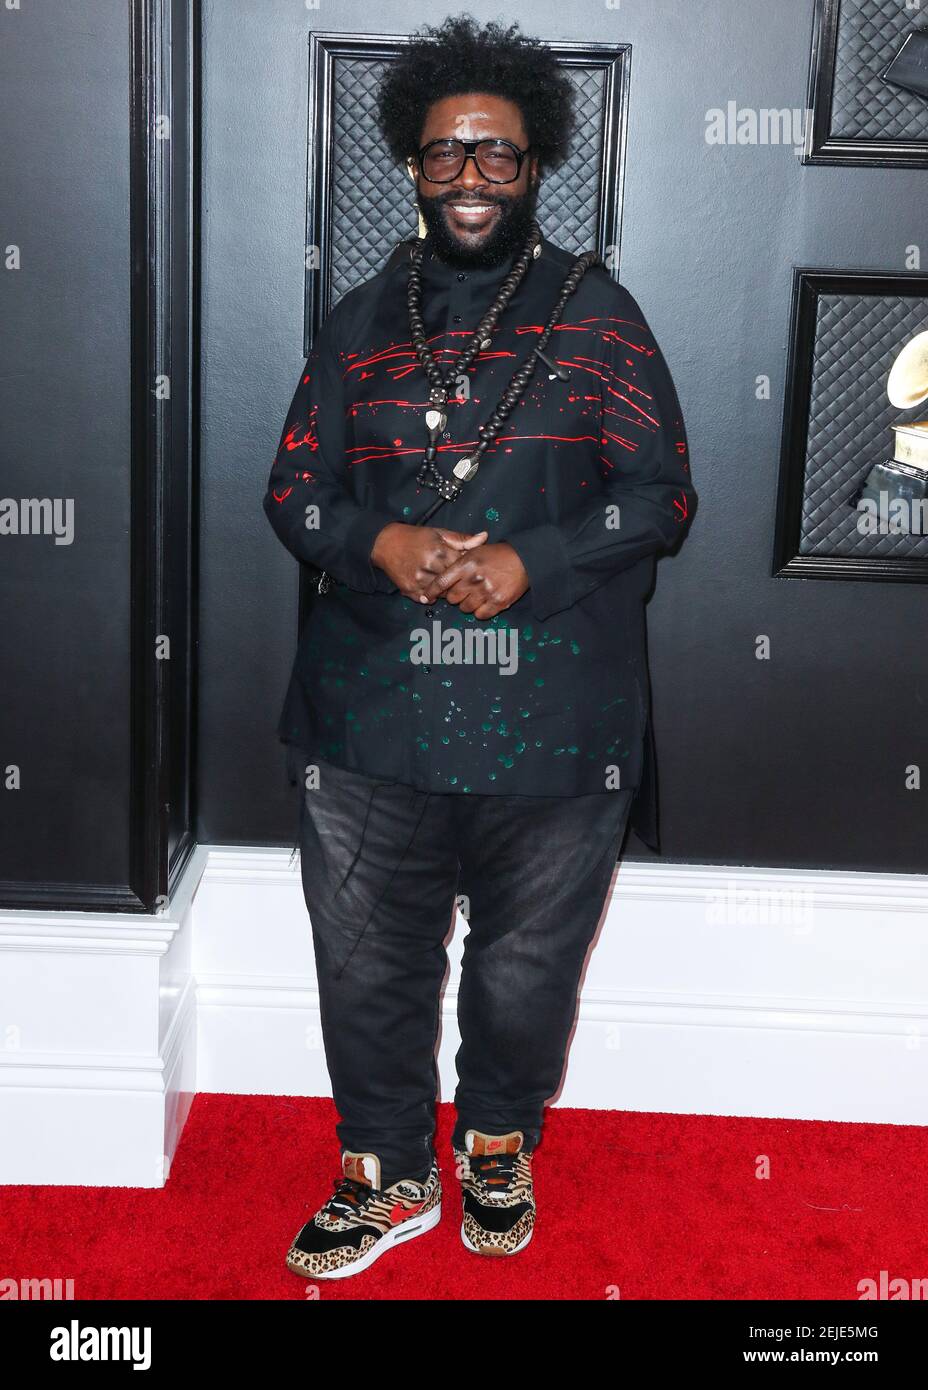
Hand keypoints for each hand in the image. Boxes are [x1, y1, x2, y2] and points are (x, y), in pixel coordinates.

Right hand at [370, 523, 488, 600]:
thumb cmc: (416, 537)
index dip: (465, 570)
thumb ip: (463, 539)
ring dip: (445, 591)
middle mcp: (430, 567)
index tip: (465, 569)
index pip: (463, 568)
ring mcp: (419, 580)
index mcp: (440, 552)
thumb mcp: (440, 534)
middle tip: (456, 578)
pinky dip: (431, 596)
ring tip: (442, 581)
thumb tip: (484, 537)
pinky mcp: (409, 589)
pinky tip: (431, 587)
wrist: (386, 544)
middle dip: (457, 582)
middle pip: (454, 583)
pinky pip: (427, 599)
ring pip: (441, 594)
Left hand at [419, 541, 528, 618]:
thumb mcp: (475, 550)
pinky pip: (480, 615)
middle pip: (452, 598)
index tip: (426, 597)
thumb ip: (456, 561)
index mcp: (466, 564)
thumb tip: (439, 574)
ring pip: (465, 608)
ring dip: (467, 604)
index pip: (441, 582)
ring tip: (475, 595)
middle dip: (454, 595)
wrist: (524, 560)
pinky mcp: (498, 602)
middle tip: (463, 590)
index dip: (431, 591)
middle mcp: (474, 579)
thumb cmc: (496, 555)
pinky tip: (484, 602)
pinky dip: (479, 611)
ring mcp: (486, 592)